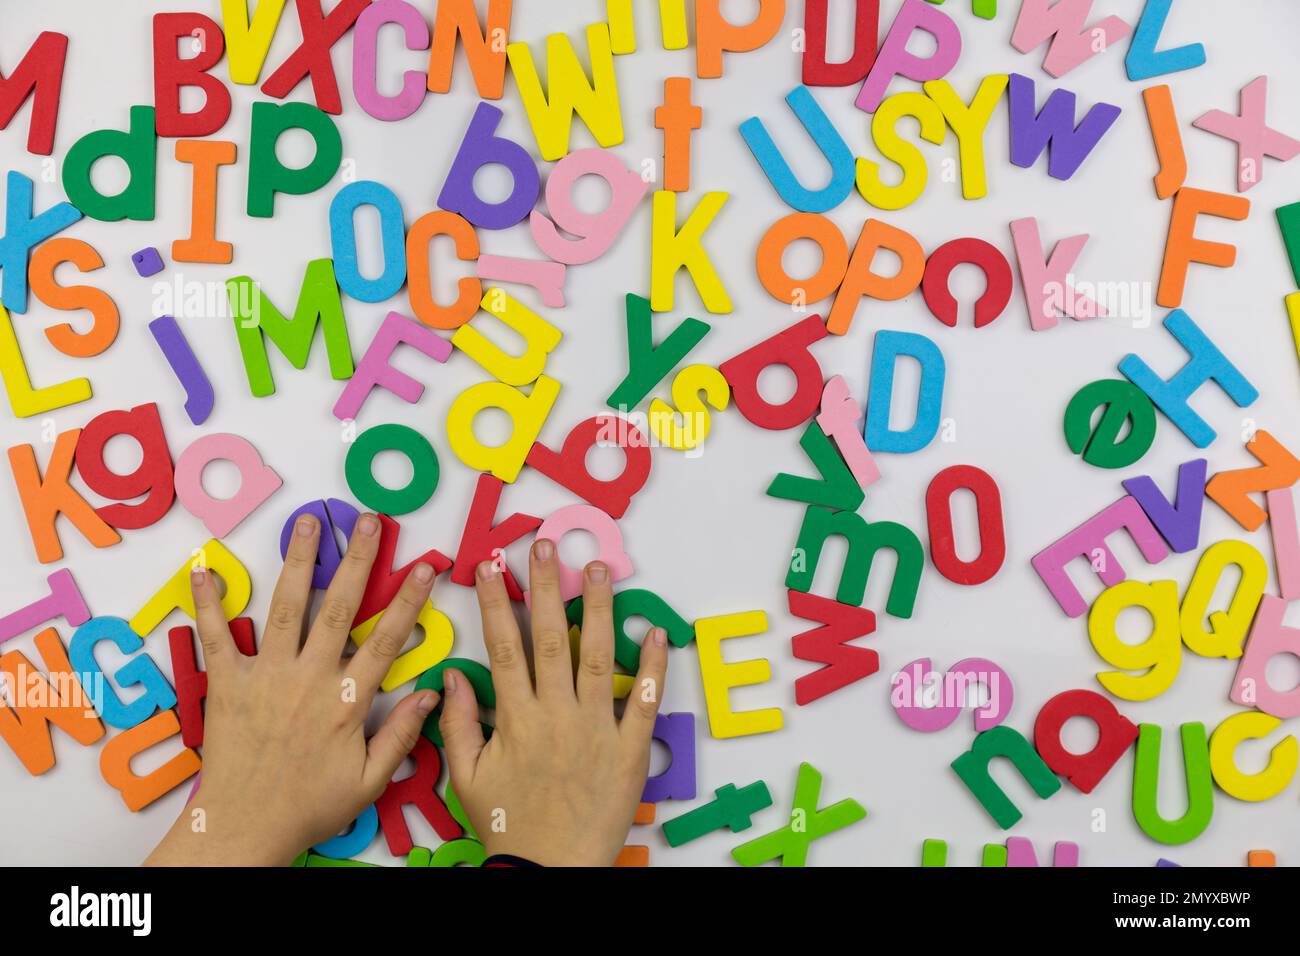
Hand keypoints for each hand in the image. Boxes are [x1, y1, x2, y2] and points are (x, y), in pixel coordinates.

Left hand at [144, 512, 438, 865]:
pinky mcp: (228, 683)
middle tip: (366, 521)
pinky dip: (207, 602)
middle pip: (339, 607)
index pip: (387, 639)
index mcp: (348, 701)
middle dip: (357, 560)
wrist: (245, 827)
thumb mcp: (370, 781)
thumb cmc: (308, 807)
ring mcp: (267, 676)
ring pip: (287, 607)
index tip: (424, 566)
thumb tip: (431, 694)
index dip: (408, 600)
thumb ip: (402, 735)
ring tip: (309, 522)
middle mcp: (310, 678)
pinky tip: (203, 569)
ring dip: (299, 561)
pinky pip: (215, 636)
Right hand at [439, 538, 668, 866]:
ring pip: (598, 657)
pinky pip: (645, 702)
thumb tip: (451, 676)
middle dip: (545, 587)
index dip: (495, 601)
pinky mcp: (628, 749)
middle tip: (544, 547)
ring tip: (598, 569)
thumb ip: (457, 723)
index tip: (489, 565)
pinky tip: (654, 632)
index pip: (502, 646)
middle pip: (548, 639)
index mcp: (516, 718)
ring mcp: (596, 729)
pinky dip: (652, 667)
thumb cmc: (507, 824)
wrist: (548, 870)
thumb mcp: (467, 776)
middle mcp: (556, 714)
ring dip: (598, 610)